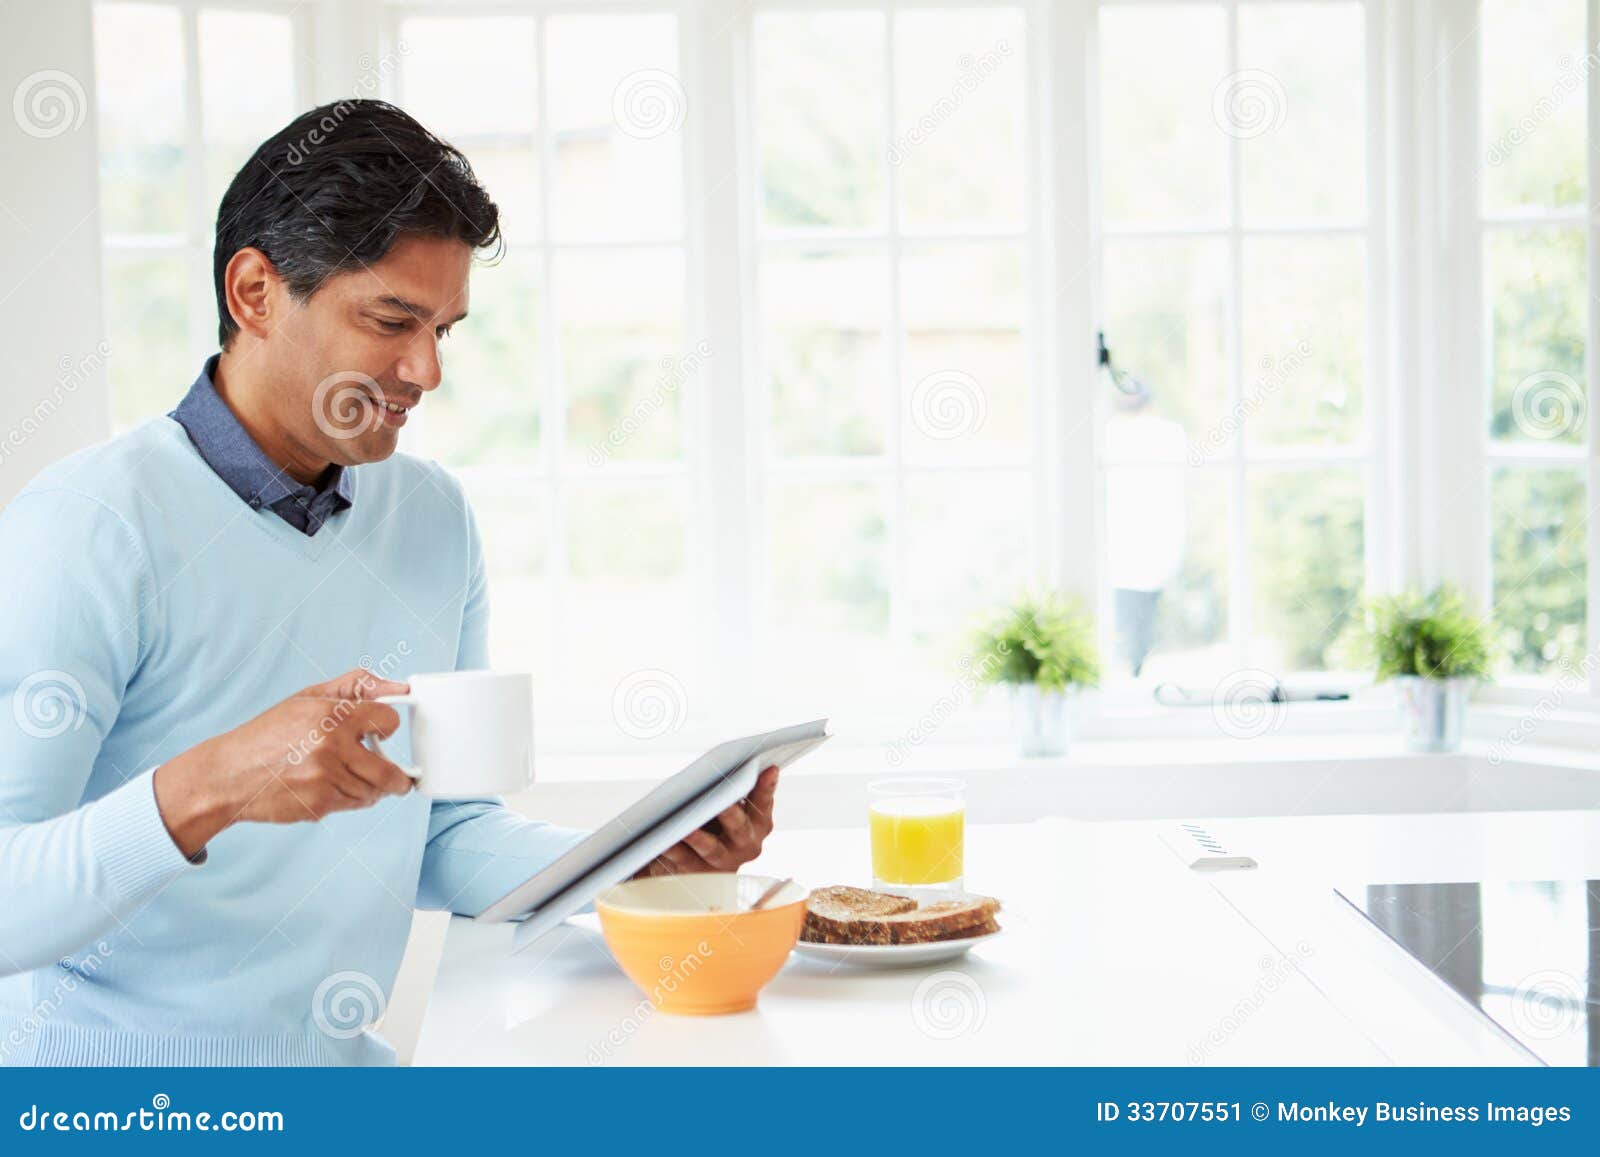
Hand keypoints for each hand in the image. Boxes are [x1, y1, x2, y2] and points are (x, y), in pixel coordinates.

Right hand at [153, 668, 415, 857]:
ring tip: (353, 779)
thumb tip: (397, 688)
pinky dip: (351, 800)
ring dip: (371, 789)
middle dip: (398, 778)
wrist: (228, 776)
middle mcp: (331, 747)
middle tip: (400, 779)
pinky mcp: (319, 805)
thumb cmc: (268, 735)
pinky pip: (353, 805)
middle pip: (389, 771)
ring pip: (372, 791)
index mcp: (331, 715)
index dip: (387, 726)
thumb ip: (354, 686)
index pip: (387, 720)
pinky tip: (333, 789)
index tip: (383, 732)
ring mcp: (326, 778)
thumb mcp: (307, 698)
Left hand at [634, 765, 779, 878]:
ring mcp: (724, 861)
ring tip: (685, 825)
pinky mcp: (698, 872)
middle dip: (730, 812)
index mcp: (759, 822)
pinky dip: (674, 849)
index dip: (767, 787)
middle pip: (739, 827)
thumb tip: (731, 764)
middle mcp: (747, 844)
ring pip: (711, 848)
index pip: (764, 801)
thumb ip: (735, 787)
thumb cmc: (714, 821)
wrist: (694, 859)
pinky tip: (664, 840)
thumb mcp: (730, 804)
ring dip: (698, 837)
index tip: (768, 769)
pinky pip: (685, 860)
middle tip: (721, 799)